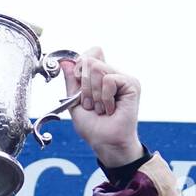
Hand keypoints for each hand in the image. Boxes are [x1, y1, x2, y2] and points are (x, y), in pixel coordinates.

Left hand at [59, 46, 143, 167]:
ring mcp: (123, 78)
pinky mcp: (132, 84)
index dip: (79, 66)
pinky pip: (109, 80)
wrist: (105, 142)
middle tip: (91, 105)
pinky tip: (110, 109)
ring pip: (97, 69)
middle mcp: (112, 74)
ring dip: (93, 94)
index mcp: (100, 76)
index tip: (78, 86)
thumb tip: (64, 60)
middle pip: (90, 61)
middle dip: (83, 87)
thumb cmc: (93, 127)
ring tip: (101, 108)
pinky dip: (104, 97)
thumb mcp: (74, 101)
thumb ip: (70, 80)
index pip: (90, 53)